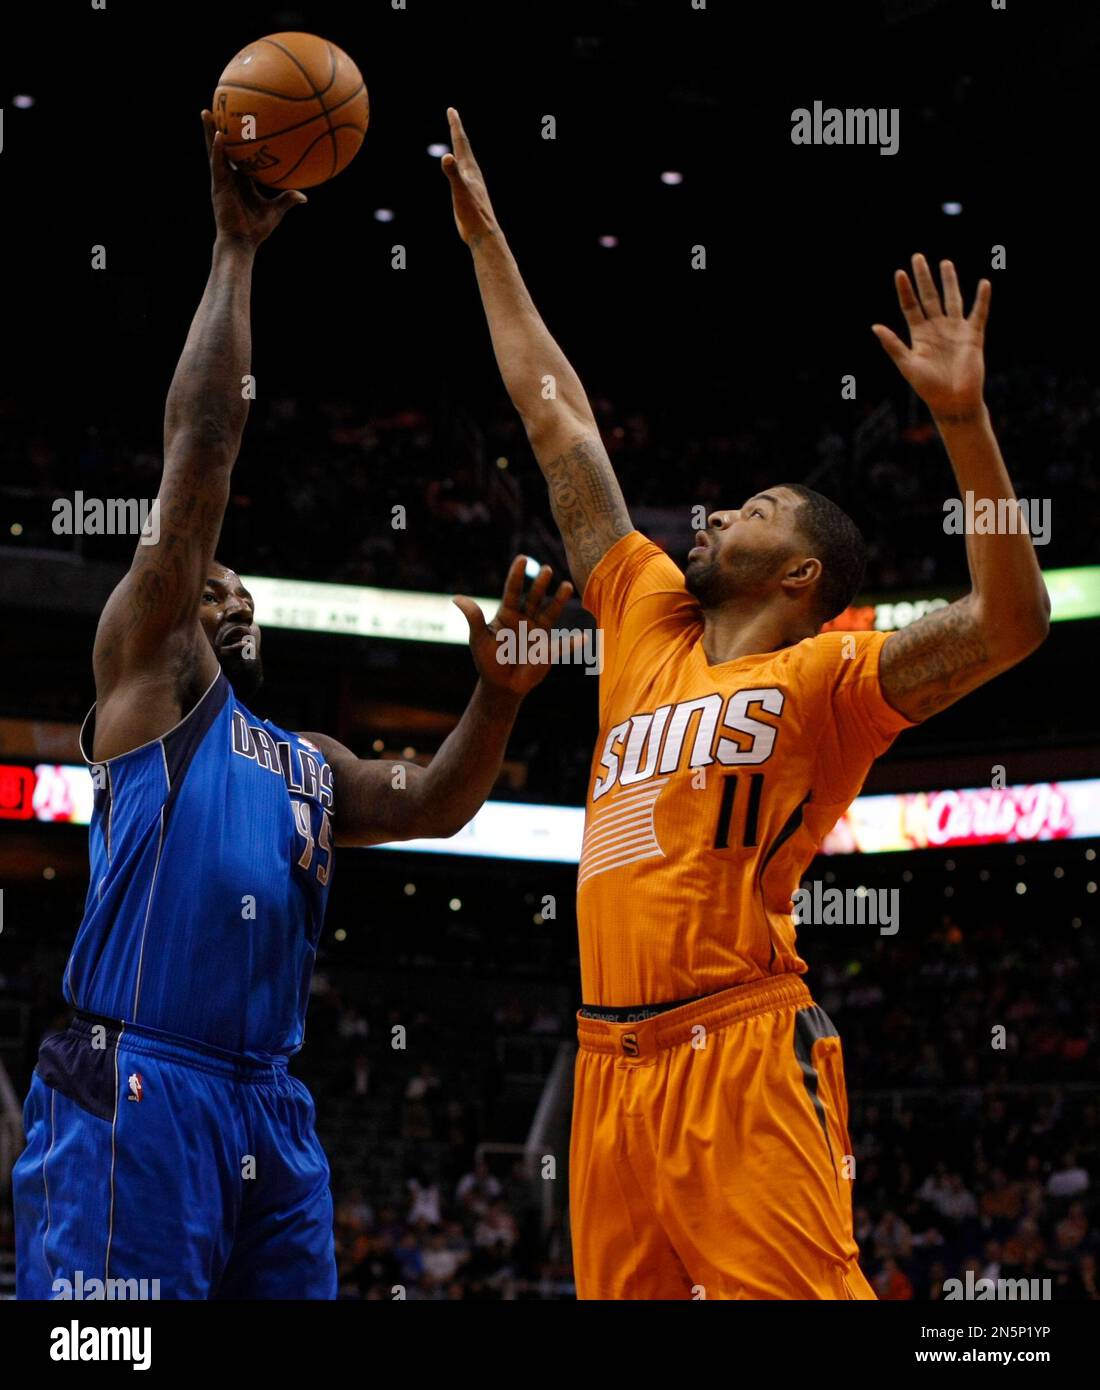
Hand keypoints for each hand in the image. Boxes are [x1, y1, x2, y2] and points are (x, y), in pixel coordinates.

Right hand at [201, 110, 305, 246]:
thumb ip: (287, 200)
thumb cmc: (256, 229)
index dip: (237, 139)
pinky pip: (218, 165)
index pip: (238, 154)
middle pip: (223, 147)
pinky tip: (218, 136)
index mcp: (241, 179)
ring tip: (206, 112)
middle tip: (216, 107)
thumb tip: (304, 196)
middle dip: (218, 128)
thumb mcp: (275, 211)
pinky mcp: (219, 186)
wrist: (242, 243)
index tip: (239, 120)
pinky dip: (218, 151)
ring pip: (214, 151)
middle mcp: (229, 176)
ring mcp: (221, 180)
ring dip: (210, 132)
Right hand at [440, 107, 498, 246]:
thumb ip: (453, 173)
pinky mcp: (470, 194)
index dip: (455, 125)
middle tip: (453, 115)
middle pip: (464, 146)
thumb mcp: (460, 191)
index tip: (451, 109)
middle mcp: (472, 173)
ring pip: (464, 159)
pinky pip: (463, 173)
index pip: (460, 142)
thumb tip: (446, 157)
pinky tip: (459, 169)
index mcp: (469, 169)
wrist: (484, 234)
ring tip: (457, 138)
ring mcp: (472, 183)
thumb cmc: (472, 214)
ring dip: (460, 147)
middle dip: (457, 130)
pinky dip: (458, 165)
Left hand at [454, 556, 573, 696]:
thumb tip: (456, 598)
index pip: (513, 591)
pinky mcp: (548, 649)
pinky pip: (561, 645)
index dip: (517, 575)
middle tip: (546, 569)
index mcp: (507, 614)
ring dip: (559, 600)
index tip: (522, 559)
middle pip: (534, 597)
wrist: (501, 684)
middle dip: (540, 584)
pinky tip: (584, 637)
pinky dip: (572, 643)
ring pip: (550, 613)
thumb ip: (474, 618)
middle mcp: (525, 619)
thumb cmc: (488, 660)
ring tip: (567, 585)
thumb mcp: (478, 639)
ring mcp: (538, 632)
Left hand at [872, 254, 990, 421]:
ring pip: (952, 299)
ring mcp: (955, 330)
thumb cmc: (928, 388)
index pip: (910, 307)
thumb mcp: (907, 366)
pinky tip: (984, 283)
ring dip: (949, 281)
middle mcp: (937, 329)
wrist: (954, 402)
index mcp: (919, 335)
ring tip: (945, 263)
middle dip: (924, 278)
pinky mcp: (973, 336)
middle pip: (930, 297)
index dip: (905, 291)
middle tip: (918, 257)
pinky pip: (979, 313)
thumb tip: (874, 327)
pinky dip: (982, 299)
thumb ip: (893, 345)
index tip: (900, 273)